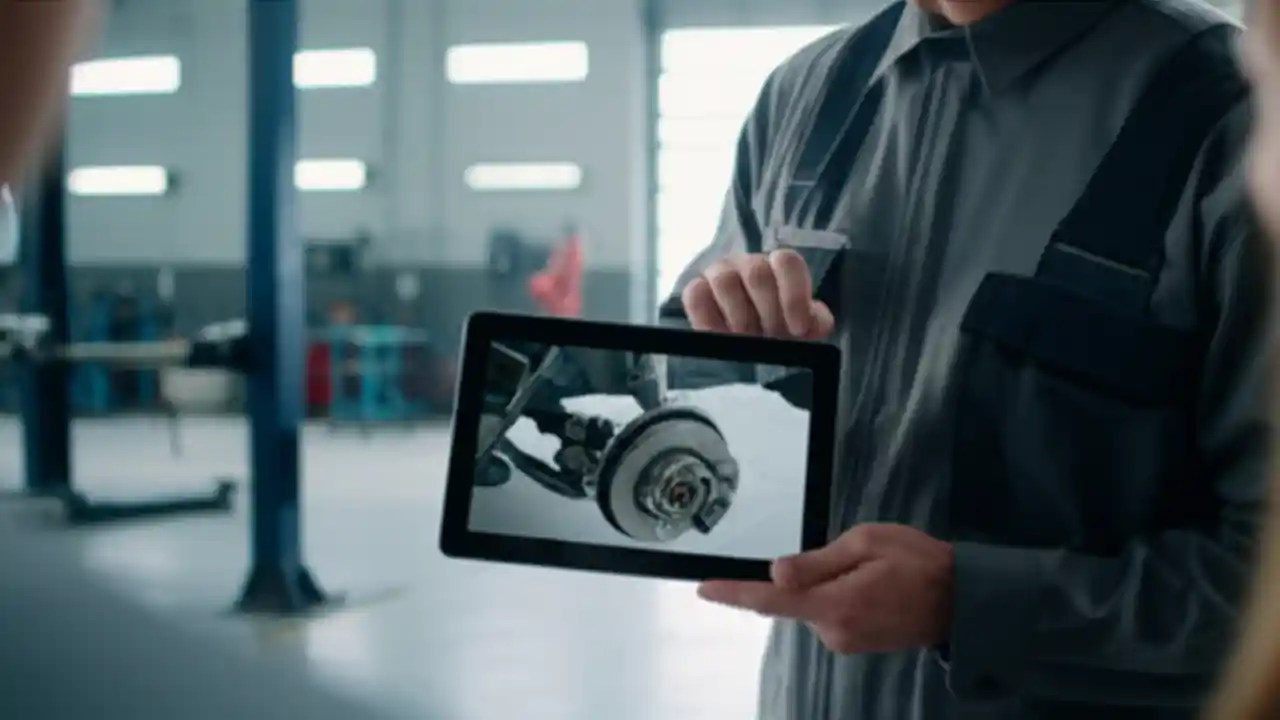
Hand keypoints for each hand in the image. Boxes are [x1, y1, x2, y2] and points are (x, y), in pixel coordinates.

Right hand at [682, 250, 834, 339]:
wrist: (751, 345)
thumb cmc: (781, 332)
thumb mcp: (805, 328)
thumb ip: (816, 321)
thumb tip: (813, 321)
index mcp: (779, 266)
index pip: (787, 262)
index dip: (794, 295)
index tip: (797, 328)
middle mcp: (749, 264)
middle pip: (756, 273)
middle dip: (766, 312)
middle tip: (770, 338)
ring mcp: (719, 274)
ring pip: (724, 280)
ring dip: (738, 316)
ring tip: (745, 339)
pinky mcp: (696, 291)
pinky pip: (695, 295)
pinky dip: (707, 318)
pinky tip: (720, 336)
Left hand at [697, 524, 954, 654]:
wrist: (962, 600)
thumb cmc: (917, 562)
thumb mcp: (866, 543)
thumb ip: (817, 562)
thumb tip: (775, 574)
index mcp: (834, 605)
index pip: (770, 601)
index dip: (734, 593)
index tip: (704, 589)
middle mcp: (834, 632)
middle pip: (795, 598)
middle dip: (810, 573)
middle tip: (857, 558)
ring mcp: (845, 642)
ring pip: (813, 604)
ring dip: (829, 584)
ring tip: (874, 572)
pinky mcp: (854, 644)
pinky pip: (830, 613)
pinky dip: (840, 596)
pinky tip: (874, 587)